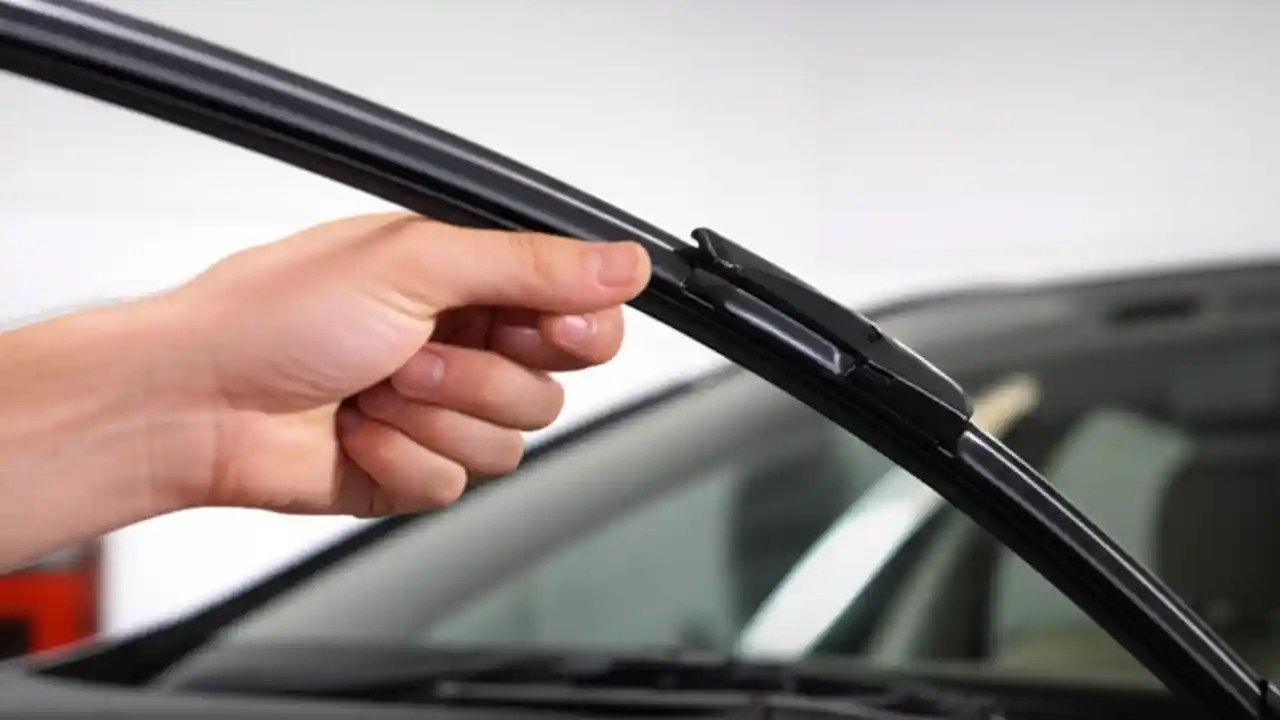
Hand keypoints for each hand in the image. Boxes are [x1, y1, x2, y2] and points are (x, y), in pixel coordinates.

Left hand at [164, 213, 649, 515]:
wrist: (194, 401)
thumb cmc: (274, 315)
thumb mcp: (417, 264)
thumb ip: (533, 267)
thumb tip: (626, 263)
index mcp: (468, 284)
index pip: (579, 313)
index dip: (580, 329)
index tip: (555, 330)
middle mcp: (462, 346)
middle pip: (551, 386)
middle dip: (482, 376)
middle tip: (418, 351)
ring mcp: (439, 413)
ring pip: (511, 442)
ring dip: (435, 416)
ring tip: (373, 389)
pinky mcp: (414, 468)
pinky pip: (456, 483)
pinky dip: (402, 458)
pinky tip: (356, 432)